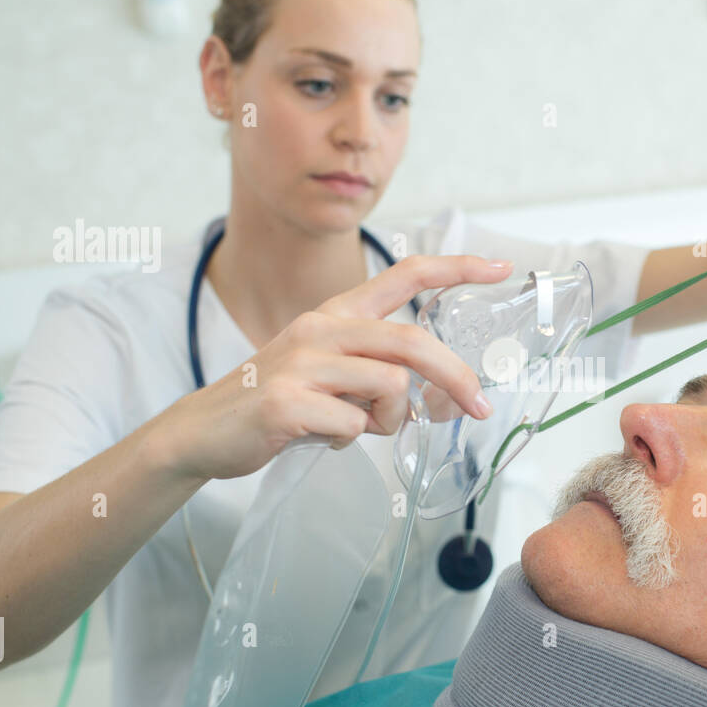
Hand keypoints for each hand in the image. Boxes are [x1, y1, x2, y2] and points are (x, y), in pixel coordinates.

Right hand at [161, 254, 512, 481]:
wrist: (205, 432)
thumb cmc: (280, 402)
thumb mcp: (331, 374)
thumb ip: (379, 374)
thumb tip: (433, 400)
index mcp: (336, 314)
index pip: (405, 274)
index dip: (456, 268)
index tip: (501, 267)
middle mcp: (321, 327)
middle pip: (412, 342)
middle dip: (455, 377)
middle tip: (477, 407)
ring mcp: (302, 363)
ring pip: (389, 387)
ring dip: (389, 420)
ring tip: (356, 428)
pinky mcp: (286, 401)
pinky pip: (353, 424)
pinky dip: (349, 440)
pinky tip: (320, 437)